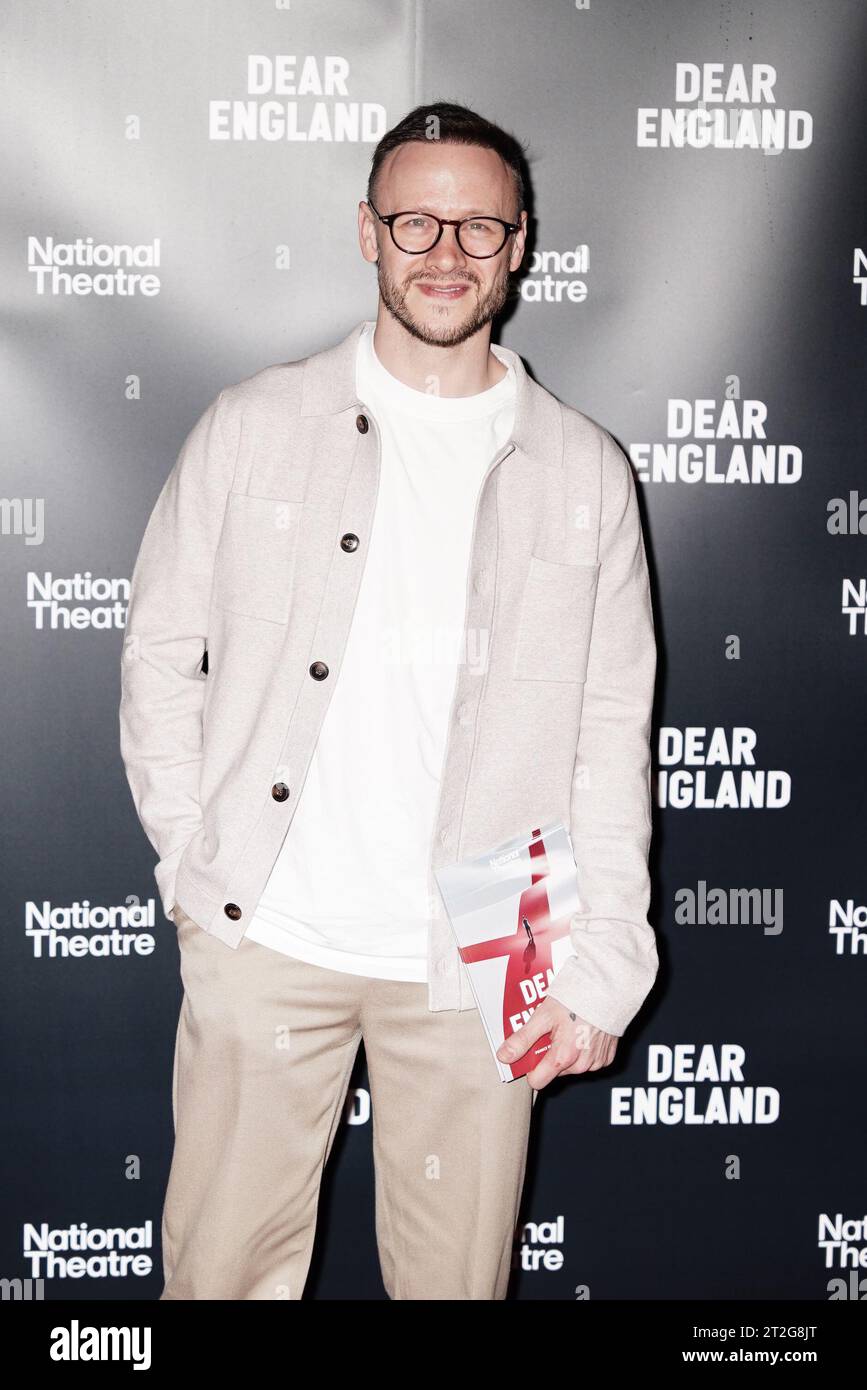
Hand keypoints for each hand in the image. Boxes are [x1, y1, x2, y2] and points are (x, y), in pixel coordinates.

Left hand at [496, 998, 617, 1089]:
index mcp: (563, 1057)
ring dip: (567, 1052)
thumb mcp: (543, 1016)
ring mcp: (596, 1063)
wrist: (608, 989)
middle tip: (552, 1031)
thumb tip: (504, 1057)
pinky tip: (583, 1031)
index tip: (530, 1052)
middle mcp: (581, 1065)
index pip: (538, 1081)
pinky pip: (588, 1061)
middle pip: (555, 1071)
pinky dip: (583, 1050)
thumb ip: (523, 1039)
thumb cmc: (577, 999)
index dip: (530, 1067)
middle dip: (550, 1054)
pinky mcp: (607, 1058)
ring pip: (571, 1066)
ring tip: (569, 1028)